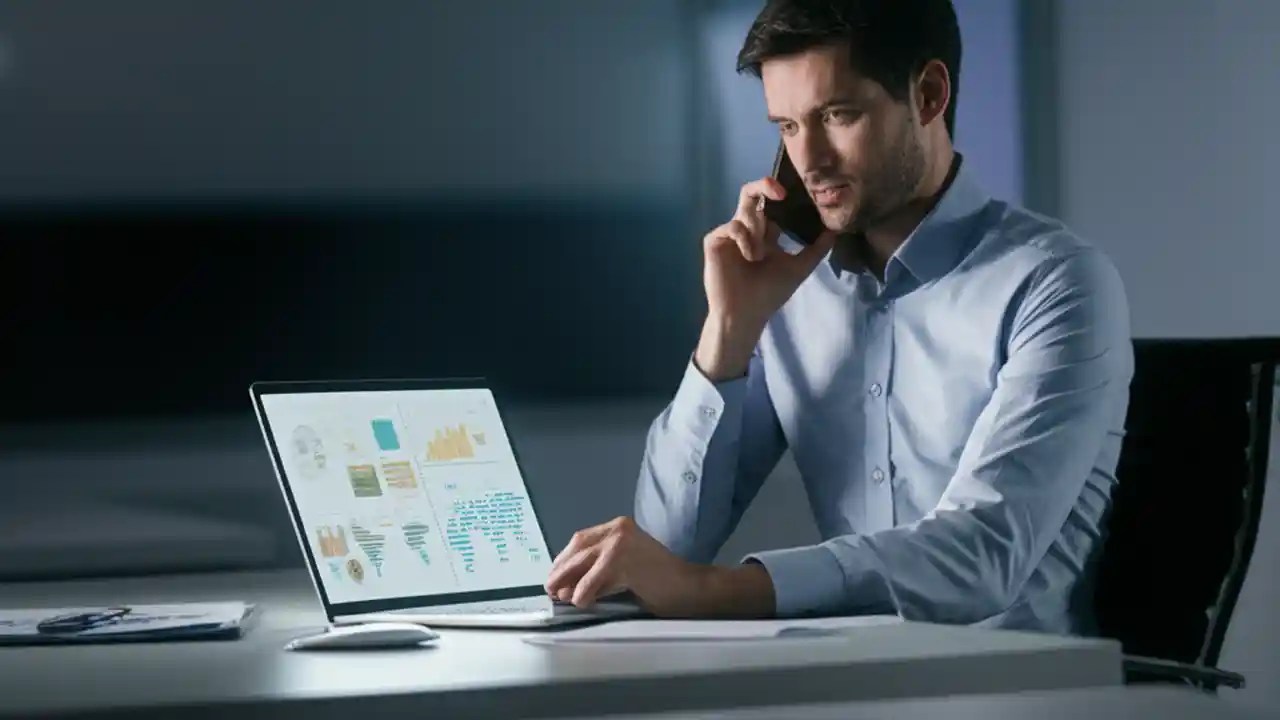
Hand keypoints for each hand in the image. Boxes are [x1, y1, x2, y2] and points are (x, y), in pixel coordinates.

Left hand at [544, 517, 775, 617]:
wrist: (689, 587)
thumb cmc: (659, 581)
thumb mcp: (623, 570)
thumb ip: (597, 573)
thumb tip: (565, 587)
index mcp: (619, 527)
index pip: (581, 541)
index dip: (564, 560)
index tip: (555, 576)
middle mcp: (618, 528)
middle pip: (578, 549)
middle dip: (561, 570)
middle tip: (551, 589)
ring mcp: (622, 542)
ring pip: (583, 562)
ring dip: (568, 581)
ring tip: (561, 597)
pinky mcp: (624, 559)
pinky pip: (595, 577)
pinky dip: (584, 591)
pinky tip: (580, 602)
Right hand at [695, 178, 836, 380]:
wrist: (746, 314)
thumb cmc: (770, 293)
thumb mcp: (799, 268)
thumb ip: (817, 249)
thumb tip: (836, 230)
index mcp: (764, 233)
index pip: (771, 205)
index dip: (780, 195)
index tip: (793, 194)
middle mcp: (747, 229)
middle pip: (752, 194)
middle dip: (764, 185)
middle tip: (780, 191)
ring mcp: (729, 234)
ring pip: (745, 213)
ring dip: (758, 233)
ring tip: (758, 258)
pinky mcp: (714, 241)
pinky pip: (733, 227)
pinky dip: (745, 240)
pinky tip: (749, 256)